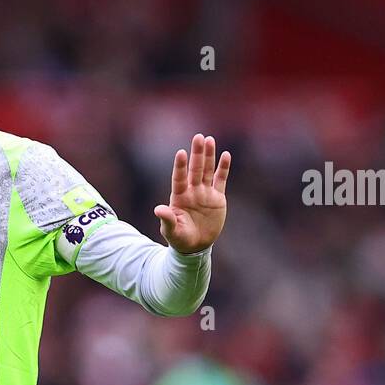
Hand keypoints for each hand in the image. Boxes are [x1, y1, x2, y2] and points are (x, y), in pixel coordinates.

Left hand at [154, 134, 229, 253]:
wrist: (195, 246)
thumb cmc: (179, 238)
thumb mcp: (172, 231)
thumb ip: (167, 219)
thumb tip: (158, 209)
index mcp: (179, 197)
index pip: (179, 178)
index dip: (180, 166)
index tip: (181, 152)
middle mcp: (192, 191)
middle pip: (195, 169)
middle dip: (197, 154)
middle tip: (198, 137)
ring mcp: (205, 193)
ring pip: (207, 170)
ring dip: (209, 156)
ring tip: (209, 140)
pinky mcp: (217, 197)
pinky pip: (221, 179)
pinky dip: (223, 168)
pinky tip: (225, 155)